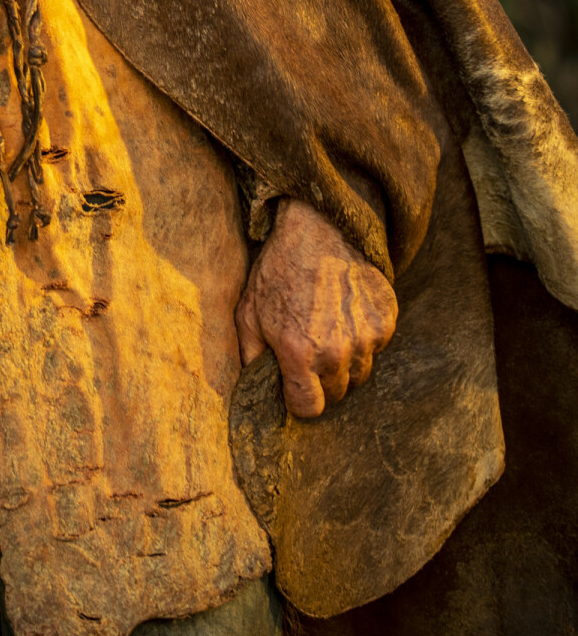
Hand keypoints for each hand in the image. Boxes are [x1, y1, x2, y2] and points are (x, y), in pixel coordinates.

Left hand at [235, 196, 396, 418]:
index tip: (294, 384)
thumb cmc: (278, 269)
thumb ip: (251, 357)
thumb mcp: (249, 311)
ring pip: (360, 374)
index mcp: (298, 353)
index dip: (299, 399)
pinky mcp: (386, 321)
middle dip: (321, 381)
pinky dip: (364, 339)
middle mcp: (336, 351)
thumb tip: (254, 388)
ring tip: (328, 328)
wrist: (318, 226)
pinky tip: (346, 313)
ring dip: (345, 362)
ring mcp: (366, 337)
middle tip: (310, 350)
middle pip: (337, 394)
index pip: (309, 408)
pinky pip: (377, 348)